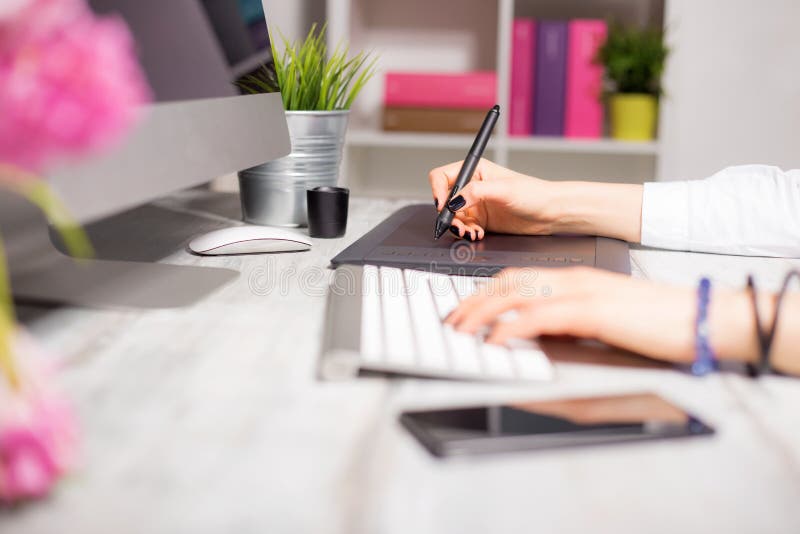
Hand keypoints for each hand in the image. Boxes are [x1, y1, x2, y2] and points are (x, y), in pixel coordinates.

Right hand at [428, 159, 643, 242]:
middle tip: (456, 225)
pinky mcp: (482, 221)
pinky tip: (477, 235)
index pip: (442, 177)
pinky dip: (467, 234)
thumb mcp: (503, 189)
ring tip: (469, 233)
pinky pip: (464, 228)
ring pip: (452, 217)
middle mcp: (473, 186)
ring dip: (457, 227)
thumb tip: (453, 201)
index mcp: (475, 170)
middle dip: (447, 214)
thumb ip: (475, 192)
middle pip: (444, 199)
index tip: (444, 206)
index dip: (438, 191)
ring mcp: (476, 205)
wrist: (552, 213)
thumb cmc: (535, 194)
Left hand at [445, 266, 757, 364]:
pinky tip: (495, 341)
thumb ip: (568, 323)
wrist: (699, 318)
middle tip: (451, 322)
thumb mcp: (602, 320)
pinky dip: (511, 327)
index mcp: (574, 279)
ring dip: (481, 313)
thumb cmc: (656, 323)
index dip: (484, 294)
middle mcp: (572, 279)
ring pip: (515, 294)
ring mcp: (582, 291)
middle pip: (507, 283)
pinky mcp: (593, 310)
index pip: (516, 279)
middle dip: (473, 302)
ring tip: (461, 332)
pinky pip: (540, 316)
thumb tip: (536, 338)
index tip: (464, 311)